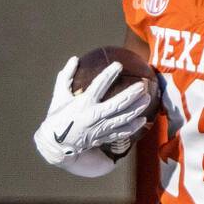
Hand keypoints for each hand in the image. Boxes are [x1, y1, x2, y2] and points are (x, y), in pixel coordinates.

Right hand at [34, 56, 151, 165]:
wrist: (56, 144)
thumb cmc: (58, 118)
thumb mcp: (59, 96)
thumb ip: (66, 76)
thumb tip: (74, 59)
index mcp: (83, 103)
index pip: (100, 85)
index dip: (110, 74)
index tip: (118, 65)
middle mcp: (94, 115)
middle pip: (118, 103)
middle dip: (131, 94)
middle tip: (142, 85)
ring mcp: (100, 128)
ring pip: (123, 118)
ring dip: (137, 108)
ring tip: (147, 98)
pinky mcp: (103, 137)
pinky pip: (122, 132)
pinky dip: (133, 127)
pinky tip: (142, 120)